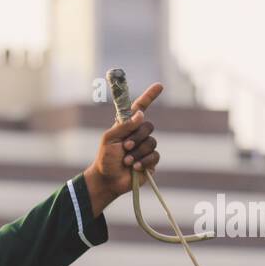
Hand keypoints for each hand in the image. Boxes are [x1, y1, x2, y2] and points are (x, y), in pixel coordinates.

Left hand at [82, 81, 163, 216]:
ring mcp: (145, 148)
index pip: (140, 108)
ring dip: (137, 152)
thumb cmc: (105, 159)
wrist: (108, 180)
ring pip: (151, 142)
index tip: (159, 85)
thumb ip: (124, 126)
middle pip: (148, 127)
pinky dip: (143, 161)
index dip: (150, 96)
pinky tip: (134, 167)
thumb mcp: (109, 139)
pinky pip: (154, 156)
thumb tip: (141, 114)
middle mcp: (138, 135)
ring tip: (126, 161)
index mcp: (127, 126)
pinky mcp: (151, 161)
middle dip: (136, 138)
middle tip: (124, 147)